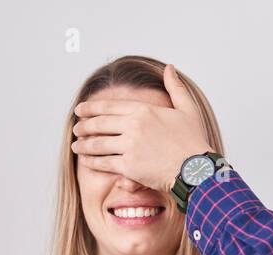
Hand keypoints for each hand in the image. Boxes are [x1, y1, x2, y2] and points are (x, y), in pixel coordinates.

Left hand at [72, 63, 213, 192]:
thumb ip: (175, 87)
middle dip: (84, 126)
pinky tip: (86, 161)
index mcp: (144, 110)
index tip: (80, 109)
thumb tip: (169, 68)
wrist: (197, 169)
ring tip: (76, 146)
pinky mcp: (130, 166)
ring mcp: (130, 146)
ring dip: (84, 145)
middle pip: (100, 124)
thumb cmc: (194, 142)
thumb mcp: (187, 109)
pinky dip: (92, 161)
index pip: (109, 107)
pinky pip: (105, 162)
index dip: (91, 108)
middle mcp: (134, 126)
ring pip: (99, 143)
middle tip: (75, 128)